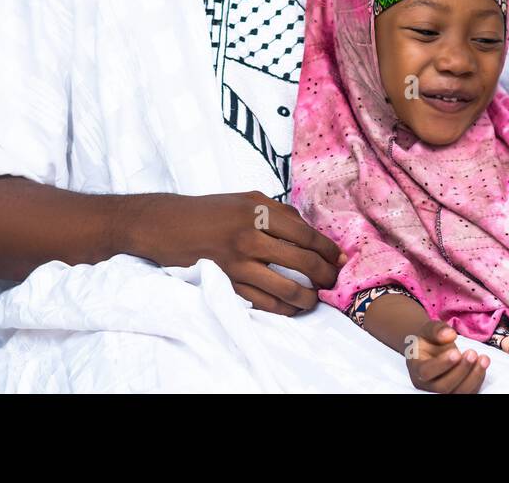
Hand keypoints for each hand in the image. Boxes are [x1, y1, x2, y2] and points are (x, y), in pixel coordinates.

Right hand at [133, 190, 345, 316]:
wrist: (167, 225)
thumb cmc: (209, 211)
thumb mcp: (245, 199)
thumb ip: (278, 212)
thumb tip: (309, 230)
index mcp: (257, 210)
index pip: (305, 233)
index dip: (328, 249)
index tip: (341, 259)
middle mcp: (250, 235)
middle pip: (303, 261)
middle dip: (326, 275)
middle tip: (333, 281)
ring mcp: (238, 262)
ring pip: (287, 288)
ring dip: (308, 298)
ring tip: (315, 299)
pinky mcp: (227, 283)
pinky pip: (264, 303)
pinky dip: (283, 308)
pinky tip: (291, 307)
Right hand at [404, 319, 488, 393]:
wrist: (431, 349)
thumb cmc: (429, 340)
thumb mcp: (428, 329)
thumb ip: (437, 330)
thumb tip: (450, 335)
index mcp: (416, 368)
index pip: (426, 372)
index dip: (442, 364)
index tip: (456, 352)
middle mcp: (426, 385)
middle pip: (443, 387)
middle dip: (461, 371)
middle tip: (472, 353)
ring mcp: (441, 391)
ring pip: (458, 393)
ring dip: (473, 377)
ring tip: (483, 359)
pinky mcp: (456, 392)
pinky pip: (469, 392)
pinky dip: (478, 379)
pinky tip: (483, 363)